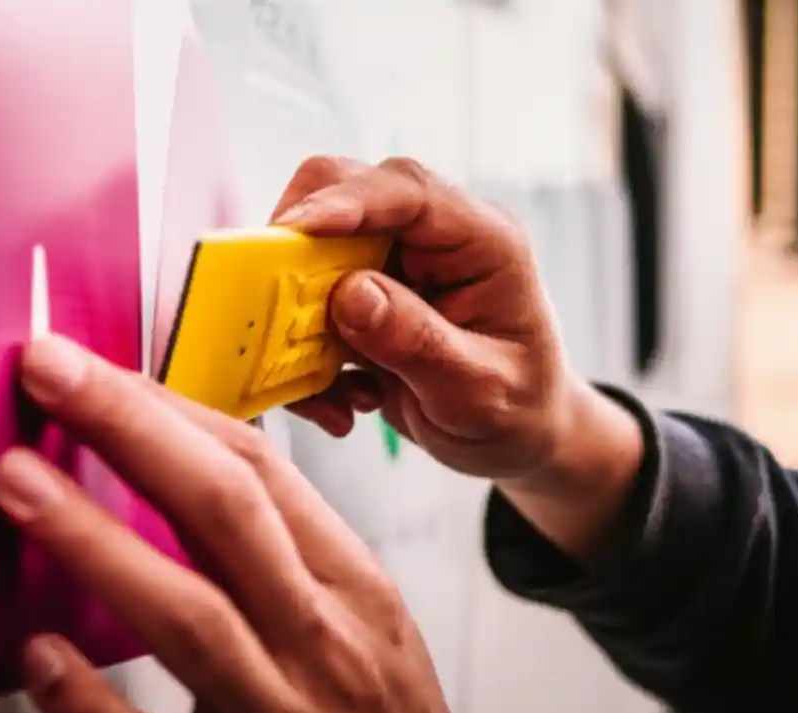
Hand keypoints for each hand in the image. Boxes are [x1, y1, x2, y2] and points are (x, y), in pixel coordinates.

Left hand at [0, 335, 448, 712]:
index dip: (168, 409)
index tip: (96, 369)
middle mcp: (323, 643)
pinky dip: (92, 699)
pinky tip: (42, 655)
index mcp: (354, 589)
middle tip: (49, 375)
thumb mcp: (358, 621)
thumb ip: (280, 554)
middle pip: (225, 512)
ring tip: (19, 482)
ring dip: (98, 540)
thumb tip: (174, 469)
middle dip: (130, 431)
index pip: (262, 471)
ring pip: (191, 615)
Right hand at [274, 156, 644, 561]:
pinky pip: (306, 297)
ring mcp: (394, 259)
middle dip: (299, 246)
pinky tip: (341, 399)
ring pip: (311, 246)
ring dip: (298, 314)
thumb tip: (351, 294)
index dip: (348, 201)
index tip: (293, 229)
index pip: (409, 192)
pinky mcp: (362, 289)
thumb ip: (418, 343)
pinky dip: (303, 350)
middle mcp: (433, 235)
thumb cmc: (518, 410)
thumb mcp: (479, 393)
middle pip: (345, 190)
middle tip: (279, 308)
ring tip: (332, 388)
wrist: (517, 436)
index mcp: (482, 240)